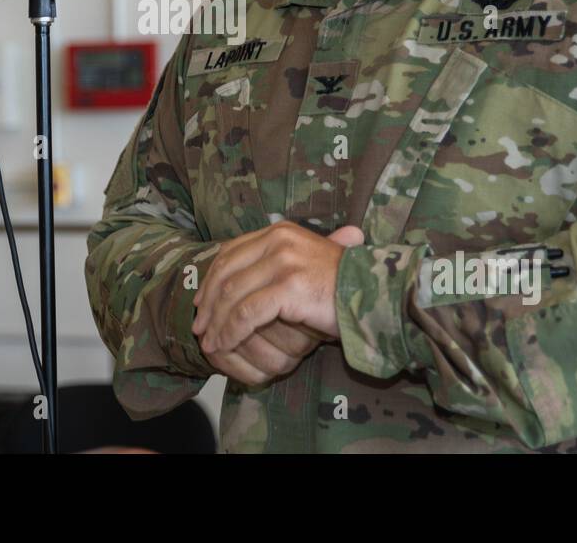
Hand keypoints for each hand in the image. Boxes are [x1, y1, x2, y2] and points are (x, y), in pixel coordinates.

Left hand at [192, 223, 363, 381]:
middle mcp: (279, 240)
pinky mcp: (289, 287)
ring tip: (209, 342)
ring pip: (233, 294)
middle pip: (226, 271)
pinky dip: (231, 331)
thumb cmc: (344, 286)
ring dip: (217, 321)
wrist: (377, 296)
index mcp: (280, 232)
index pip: (230, 252)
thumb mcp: (305, 262)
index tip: (201, 303)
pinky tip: (225, 345)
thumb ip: (274, 264)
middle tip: (199, 326)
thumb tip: (238, 276)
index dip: (211, 279)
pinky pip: (247, 313)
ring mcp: (284, 262)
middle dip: (209, 302)